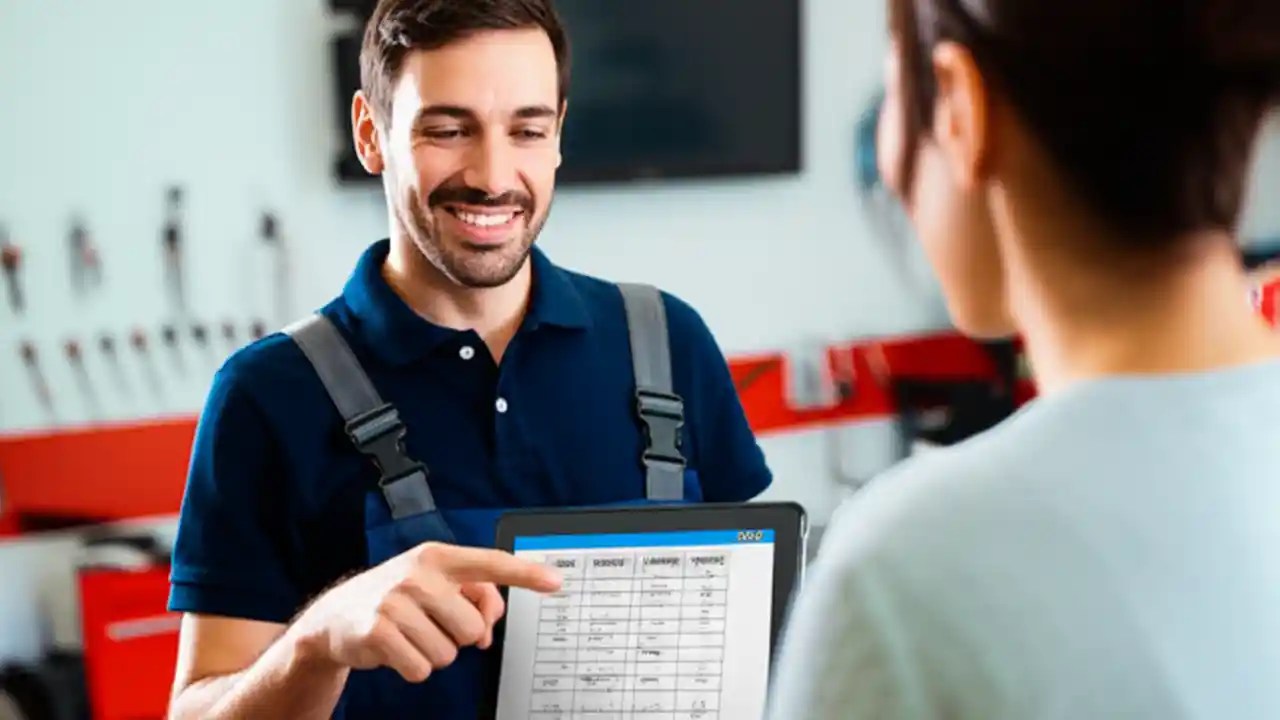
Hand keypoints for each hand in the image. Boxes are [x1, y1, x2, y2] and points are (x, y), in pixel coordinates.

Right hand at [290, 542, 560, 682]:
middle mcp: (419, 574)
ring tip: (410, 636)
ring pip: (448, 654)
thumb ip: (473, 598)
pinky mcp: (378, 631)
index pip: (491, 564)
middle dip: (457, 637)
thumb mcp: (436, 586)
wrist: (336, 616)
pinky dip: (413, 669)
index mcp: (439, 557)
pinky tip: (396, 650)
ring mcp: (396, 601)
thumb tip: (489, 629)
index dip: (526, 575)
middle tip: (431, 626)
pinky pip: (421, 669)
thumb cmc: (398, 598)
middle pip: (473, 628)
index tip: (556, 582)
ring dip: (433, 654)